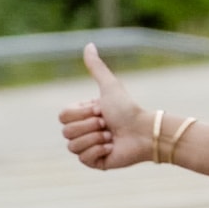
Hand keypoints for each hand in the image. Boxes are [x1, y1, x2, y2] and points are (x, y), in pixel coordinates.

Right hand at [59, 44, 150, 169]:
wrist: (145, 132)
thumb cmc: (128, 110)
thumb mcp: (110, 87)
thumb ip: (97, 67)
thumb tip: (89, 44)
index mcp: (82, 115)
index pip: (62, 116)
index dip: (82, 113)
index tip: (102, 110)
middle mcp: (82, 131)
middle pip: (66, 132)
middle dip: (90, 126)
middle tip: (108, 125)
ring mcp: (88, 148)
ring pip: (72, 146)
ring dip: (96, 139)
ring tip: (112, 136)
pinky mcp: (95, 162)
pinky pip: (83, 159)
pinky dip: (99, 151)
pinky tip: (112, 148)